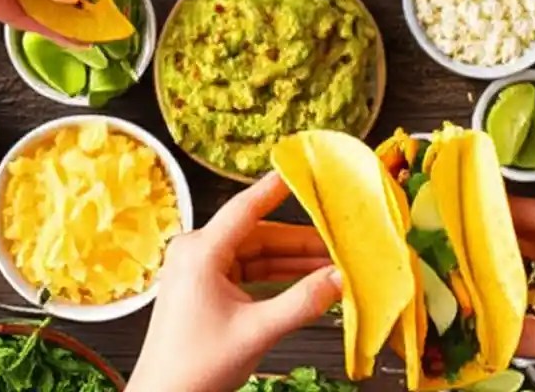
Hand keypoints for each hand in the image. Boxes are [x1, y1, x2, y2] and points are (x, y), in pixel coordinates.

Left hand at [127, 173, 341, 391]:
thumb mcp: (257, 332)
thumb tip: (338, 278)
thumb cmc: (196, 367)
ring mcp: (199, 269)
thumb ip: (301, 303)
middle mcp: (196, 252)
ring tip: (331, 263)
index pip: (245, 208)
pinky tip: (306, 281)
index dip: (275, 187)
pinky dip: (275, 276)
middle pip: (257, 234)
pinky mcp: (205, 286)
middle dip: (299, 241)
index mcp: (200, 252)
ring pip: (255, 254)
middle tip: (339, 240)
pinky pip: (246, 270)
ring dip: (291, 261)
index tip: (299, 167)